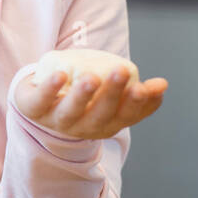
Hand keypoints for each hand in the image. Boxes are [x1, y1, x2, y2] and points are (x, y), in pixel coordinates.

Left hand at [13, 65, 167, 139]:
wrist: (38, 103)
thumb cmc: (84, 99)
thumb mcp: (112, 98)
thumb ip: (139, 94)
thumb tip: (163, 85)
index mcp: (105, 124)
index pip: (125, 117)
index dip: (136, 105)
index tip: (144, 88)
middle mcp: (83, 126)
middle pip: (99, 114)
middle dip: (112, 94)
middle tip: (123, 72)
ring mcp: (57, 119)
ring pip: (71, 111)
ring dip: (82, 95)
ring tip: (93, 77)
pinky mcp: (34, 108)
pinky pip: (41, 99)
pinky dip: (50, 88)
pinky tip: (60, 75)